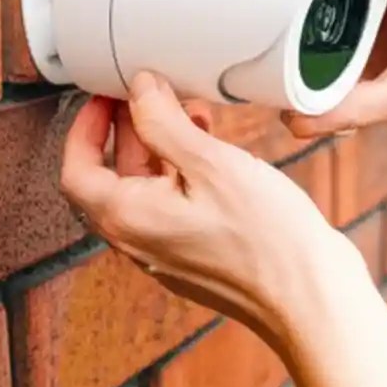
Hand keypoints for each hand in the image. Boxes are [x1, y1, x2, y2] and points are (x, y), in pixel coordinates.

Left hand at [59, 71, 356, 338]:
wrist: (310, 297)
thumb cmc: (266, 238)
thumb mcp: (212, 165)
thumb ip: (165, 124)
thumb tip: (138, 89)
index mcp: (129, 217)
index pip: (77, 170)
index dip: (86, 128)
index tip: (107, 95)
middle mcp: (139, 239)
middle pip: (111, 177)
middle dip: (127, 130)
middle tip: (149, 93)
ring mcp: (168, 250)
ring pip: (146, 188)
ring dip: (159, 145)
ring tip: (188, 109)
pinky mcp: (198, 253)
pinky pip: (174, 204)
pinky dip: (183, 169)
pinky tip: (212, 146)